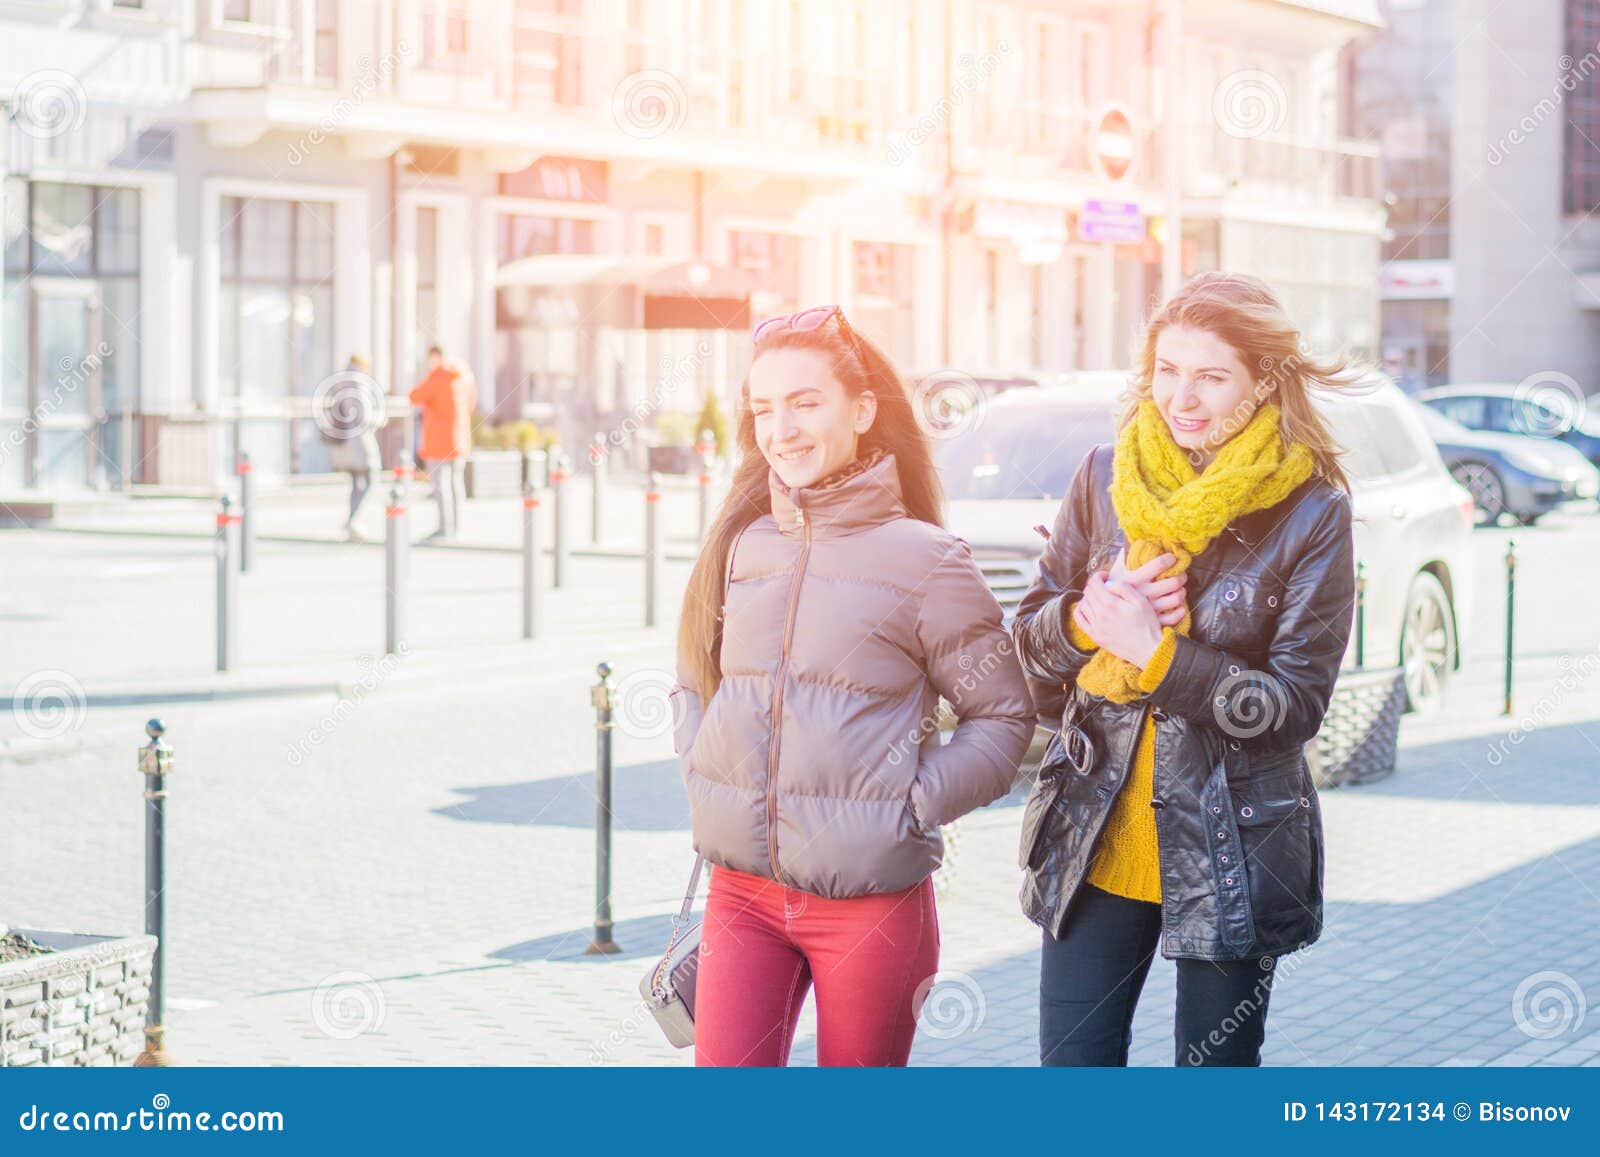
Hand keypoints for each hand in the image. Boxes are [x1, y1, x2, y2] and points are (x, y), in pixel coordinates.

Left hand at [1073, 551, 1183, 667]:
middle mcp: (1100, 615)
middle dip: (1094, 586)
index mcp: (1111, 604)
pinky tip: (1089, 609)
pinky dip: (1081, 611)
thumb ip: (1123, 588)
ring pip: (1082, 604)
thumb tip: (1109, 583)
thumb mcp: (1141, 601)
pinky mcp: (1096, 637)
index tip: (1106, 576)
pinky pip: (1080, 620)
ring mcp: (1096, 627)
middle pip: (1087, 593)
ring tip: (1099, 598)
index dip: (1098, 576)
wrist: (1148, 650)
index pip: (1094, 583)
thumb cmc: (1148, 625)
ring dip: (1088, 597)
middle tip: (1104, 586)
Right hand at [1108, 548, 1188, 628]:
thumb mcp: (1114, 574)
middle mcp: (1142, 594)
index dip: (1169, 559)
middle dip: (1180, 576)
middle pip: (1172, 582)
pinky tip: (1179, 606)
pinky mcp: (1152, 621)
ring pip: (1176, 598)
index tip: (1173, 557)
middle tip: (1180, 574)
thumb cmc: (1112, 592)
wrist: (1104, 616)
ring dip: (1182, 592)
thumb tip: (1128, 543)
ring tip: (1180, 589)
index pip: (1157, 565)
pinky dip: (1180, 611)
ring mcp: (1149, 609)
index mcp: (1133, 580)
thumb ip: (1122, 559)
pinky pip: (1174, 616)